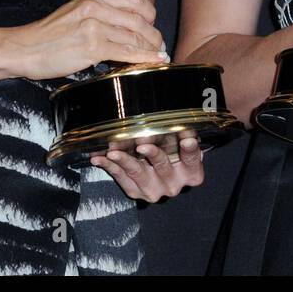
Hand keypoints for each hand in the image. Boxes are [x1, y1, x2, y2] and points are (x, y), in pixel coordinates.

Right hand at [7, 0, 167, 80]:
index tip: (153, 24)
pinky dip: (143, 58)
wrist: (24, 48)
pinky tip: (151, 62)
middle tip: (159, 45)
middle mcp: (95, 7)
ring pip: (134, 37)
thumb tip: (126, 26)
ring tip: (157, 55)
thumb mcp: (75, 13)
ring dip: (151, 49)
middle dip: (153, 35)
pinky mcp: (91, 46)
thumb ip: (100, 14)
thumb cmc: (48, 35)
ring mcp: (93, 26)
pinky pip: (126, 52)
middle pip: (138, 20)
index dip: (149, 12)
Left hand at [90, 133, 204, 201]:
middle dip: (152, 154)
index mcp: (191, 173)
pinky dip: (110, 167)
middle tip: (143, 145)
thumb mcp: (183, 143)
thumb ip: (182, 130)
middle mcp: (174, 184)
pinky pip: (121, 179)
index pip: (192, 159)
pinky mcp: (136, 192)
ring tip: (114, 151)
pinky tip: (100, 158)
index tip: (187, 140)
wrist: (164, 177)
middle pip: (163, 166)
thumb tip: (182, 98)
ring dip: (125, 161)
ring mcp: (155, 190)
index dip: (190, 150)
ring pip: (139, 173)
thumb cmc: (174, 153)